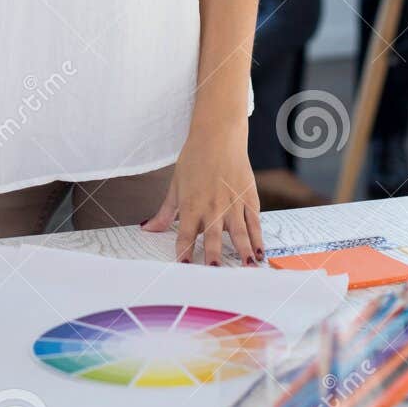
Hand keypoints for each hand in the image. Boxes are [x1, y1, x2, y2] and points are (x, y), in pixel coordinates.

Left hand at [142, 122, 262, 264]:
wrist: (218, 135)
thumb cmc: (194, 159)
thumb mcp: (175, 185)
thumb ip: (164, 212)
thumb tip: (147, 229)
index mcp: (191, 204)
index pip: (185, 234)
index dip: (184, 252)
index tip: (184, 268)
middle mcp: (212, 206)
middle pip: (212, 236)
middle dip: (213, 255)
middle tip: (215, 271)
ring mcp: (232, 202)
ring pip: (238, 232)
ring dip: (243, 250)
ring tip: (247, 267)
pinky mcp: (248, 196)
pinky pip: (254, 221)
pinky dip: (258, 237)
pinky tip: (260, 252)